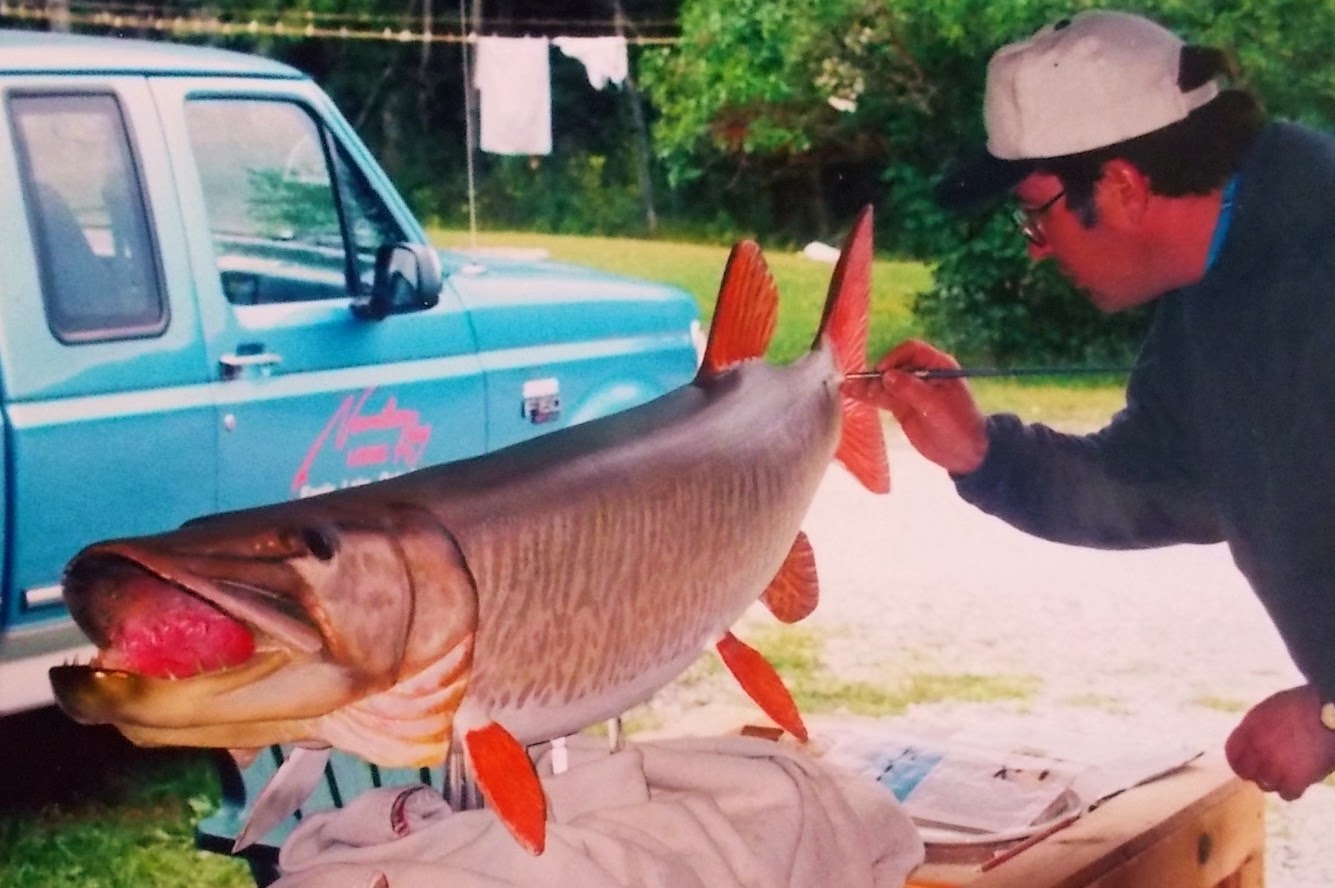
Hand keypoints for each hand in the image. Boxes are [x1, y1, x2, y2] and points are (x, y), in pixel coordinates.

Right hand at [843, 339, 988, 474]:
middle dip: (877, 372)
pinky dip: (869, 396)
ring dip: (868, 385)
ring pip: (886, 383)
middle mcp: (923, 375)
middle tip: (860, 382)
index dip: (895, 358)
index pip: (912, 351)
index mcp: (938, 366)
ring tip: (848, 387)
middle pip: (895, 366)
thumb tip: (887, 375)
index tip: (883, 372)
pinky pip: (884, 398)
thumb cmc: (960, 425)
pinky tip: (853, 394)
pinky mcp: (904, 408)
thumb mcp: (937, 406)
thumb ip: (911, 389)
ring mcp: (912, 392)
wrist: (967, 452)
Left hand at [1224, 684, 1334, 799]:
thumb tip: (1250, 745)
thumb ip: (1255, 729)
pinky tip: (1298, 782)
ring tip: (1287, 773)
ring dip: (1275, 781)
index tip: (1246, 764)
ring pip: (1266, 785)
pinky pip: (1287, 794)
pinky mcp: (1296, 779)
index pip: (1232, 753)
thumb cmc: (1301, 707)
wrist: (1330, 711)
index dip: (1238, 760)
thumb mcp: (1268, 711)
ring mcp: (1275, 765)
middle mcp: (1257, 749)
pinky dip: (1292, 790)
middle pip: (1246, 772)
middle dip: (1255, 772)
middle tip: (1267, 771)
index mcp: (1249, 729)